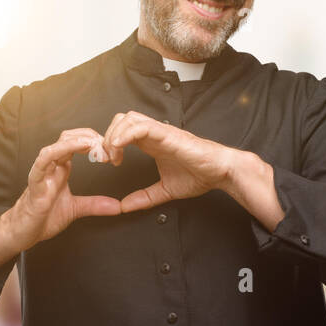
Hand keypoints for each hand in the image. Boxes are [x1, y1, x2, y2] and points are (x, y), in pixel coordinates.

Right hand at [0, 129, 121, 271]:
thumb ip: (95, 205)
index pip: (76, 144)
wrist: (21, 234)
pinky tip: (70, 149)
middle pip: (67, 139)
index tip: (111, 148)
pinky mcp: (35, 184)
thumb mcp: (75, 209)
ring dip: (74, 142)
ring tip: (92, 142)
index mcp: (60, 169)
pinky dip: (56, 152)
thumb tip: (117, 206)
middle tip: (107, 145)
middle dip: (88, 137)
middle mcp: (50, 168)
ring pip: (54, 147)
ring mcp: (42, 174)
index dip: (94, 141)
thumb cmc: (42, 218)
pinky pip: (41, 163)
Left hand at [100, 111, 238, 211]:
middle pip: (120, 120)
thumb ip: (144, 197)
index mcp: (151, 143)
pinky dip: (125, 135)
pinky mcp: (167, 134)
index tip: (106, 162)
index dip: (109, 143)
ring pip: (127, 118)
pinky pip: (140, 127)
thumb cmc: (200, 175)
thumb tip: (125, 207)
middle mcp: (153, 134)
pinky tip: (119, 150)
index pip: (122, 131)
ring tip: (113, 156)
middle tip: (105, 158)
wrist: (220, 171)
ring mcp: (160, 131)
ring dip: (114, 135)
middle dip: (107, 136)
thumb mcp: (164, 190)